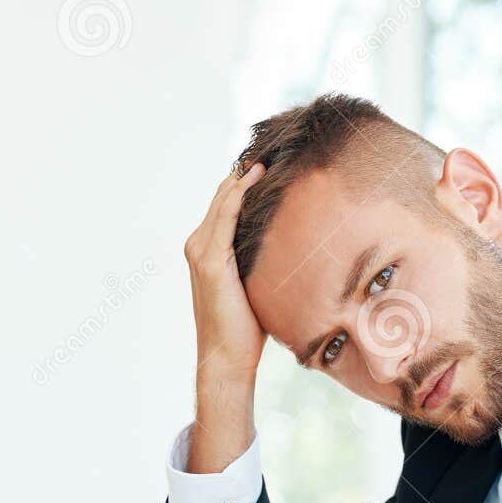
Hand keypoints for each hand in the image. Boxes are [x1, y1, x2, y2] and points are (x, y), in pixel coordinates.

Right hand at [182, 164, 266, 473]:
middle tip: (277, 146)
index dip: (247, 179)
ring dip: (245, 174)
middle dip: (247, 169)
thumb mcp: (258, 283)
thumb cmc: (248, 328)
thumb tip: (302, 244)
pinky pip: (225, 215)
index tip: (274, 159)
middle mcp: (198, 244)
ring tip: (271, 151)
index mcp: (207, 248)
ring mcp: (200, 250)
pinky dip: (240, 193)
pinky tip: (257, 175)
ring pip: (224, 198)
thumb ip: (267, 260)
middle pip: (224, 194)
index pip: (226, 203)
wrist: (227, 357)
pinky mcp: (208, 260)